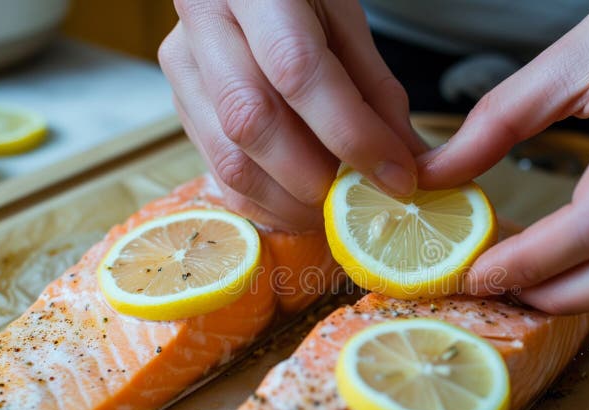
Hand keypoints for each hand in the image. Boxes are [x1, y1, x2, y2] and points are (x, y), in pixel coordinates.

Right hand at [160, 0, 424, 230]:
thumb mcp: (347, 23)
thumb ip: (375, 92)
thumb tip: (406, 166)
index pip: (297, 70)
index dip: (351, 133)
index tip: (396, 176)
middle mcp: (203, 25)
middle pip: (252, 121)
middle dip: (316, 176)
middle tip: (363, 196)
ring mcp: (184, 71)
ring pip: (231, 160)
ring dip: (292, 201)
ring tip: (337, 206)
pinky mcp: (182, 110)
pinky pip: (220, 177)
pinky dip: (268, 204)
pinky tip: (303, 205)